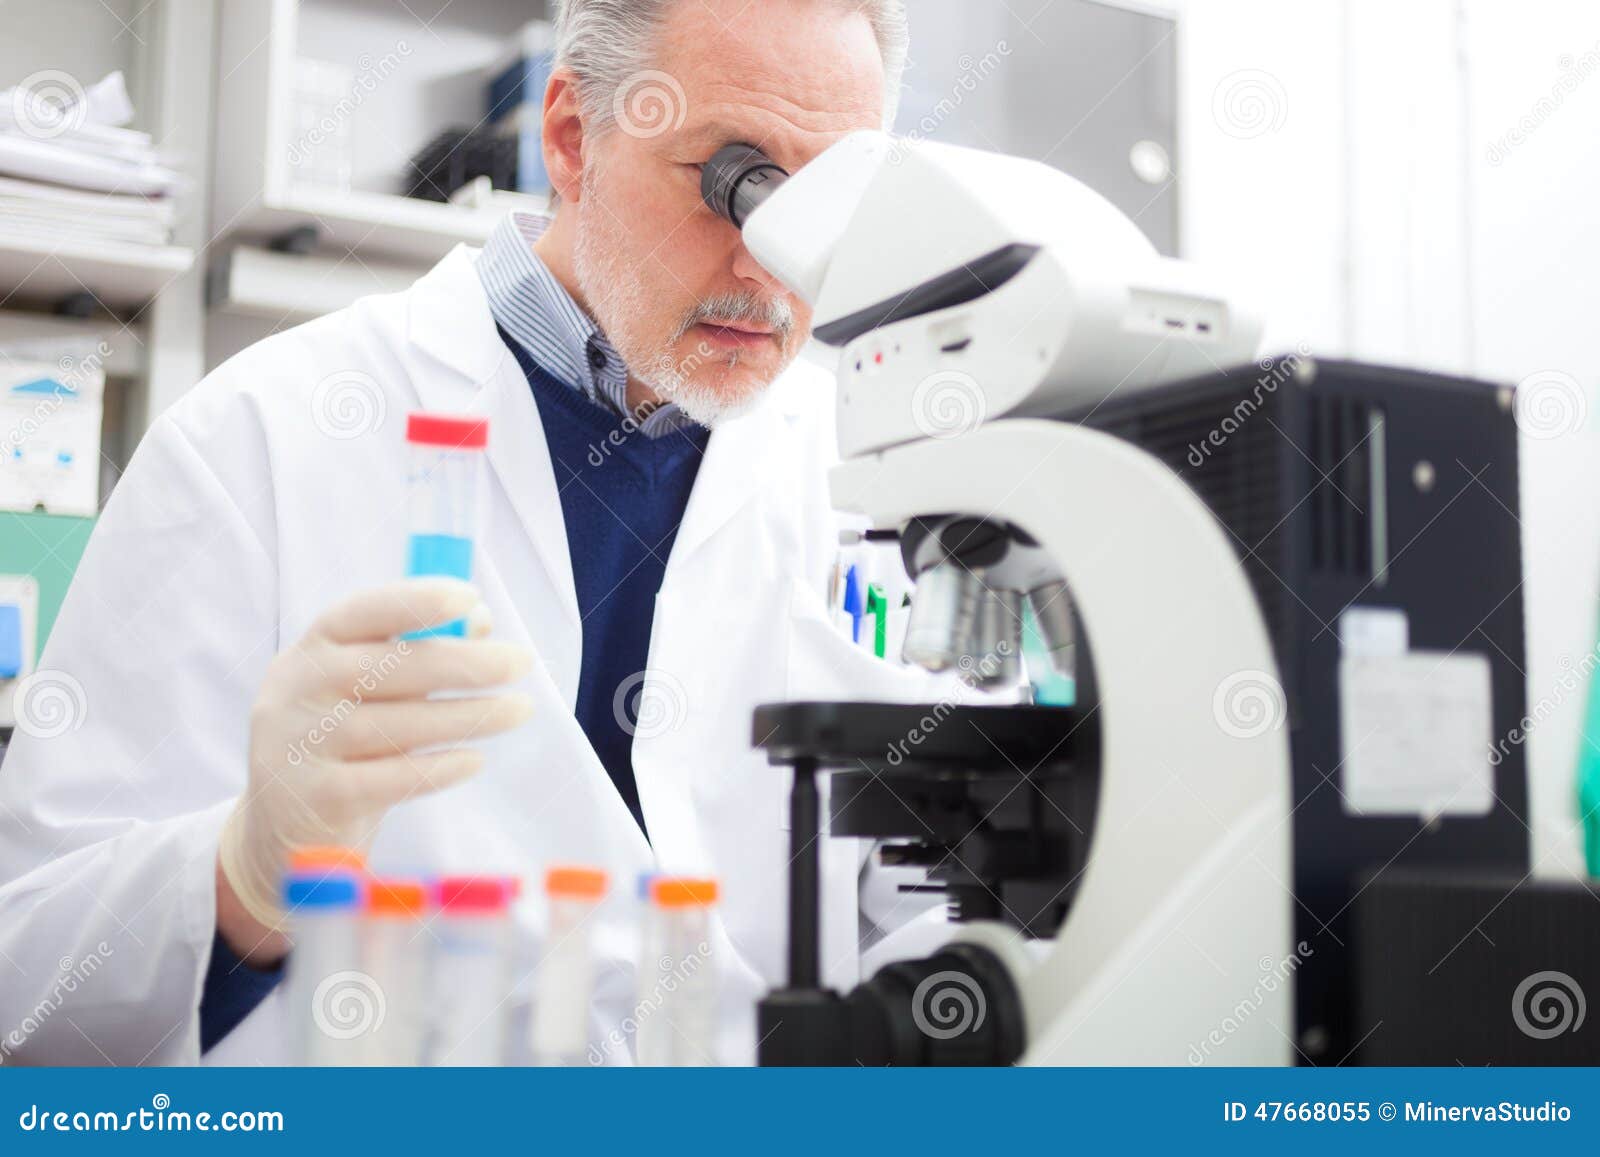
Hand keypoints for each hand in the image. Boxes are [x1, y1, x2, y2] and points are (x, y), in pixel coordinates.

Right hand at [216, 579, 532, 954]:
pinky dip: (439, 768)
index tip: (472, 597)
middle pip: (390, 666)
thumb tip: (478, 621)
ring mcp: (300, 744)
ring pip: (399, 724)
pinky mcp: (317, 797)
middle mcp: (297, 691)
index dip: (416, 600)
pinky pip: (391, 778)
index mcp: (310, 650)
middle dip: (465, 661)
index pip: (361, 613)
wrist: (277, 828)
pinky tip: (475, 760)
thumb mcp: (366, 690)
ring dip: (469, 715)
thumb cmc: (340, 741)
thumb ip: (415, 652)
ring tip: (519, 709)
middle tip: (521, 661)